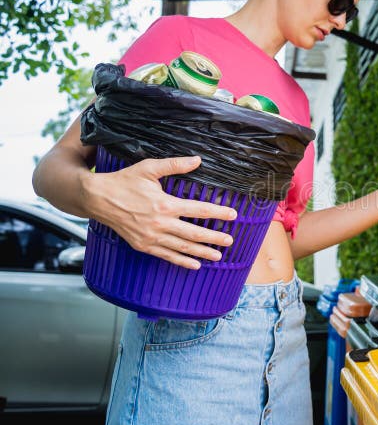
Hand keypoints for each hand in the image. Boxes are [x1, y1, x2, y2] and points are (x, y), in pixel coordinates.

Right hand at [82, 156, 237, 269]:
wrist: (97, 198)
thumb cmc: (123, 181)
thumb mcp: (149, 168)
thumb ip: (175, 165)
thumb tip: (197, 159)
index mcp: (164, 204)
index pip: (198, 209)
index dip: (217, 212)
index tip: (233, 215)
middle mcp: (160, 223)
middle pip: (194, 233)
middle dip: (214, 237)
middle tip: (230, 240)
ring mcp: (151, 237)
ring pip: (182, 247)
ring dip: (202, 252)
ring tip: (218, 255)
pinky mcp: (143, 245)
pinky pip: (166, 256)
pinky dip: (182, 261)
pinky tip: (195, 265)